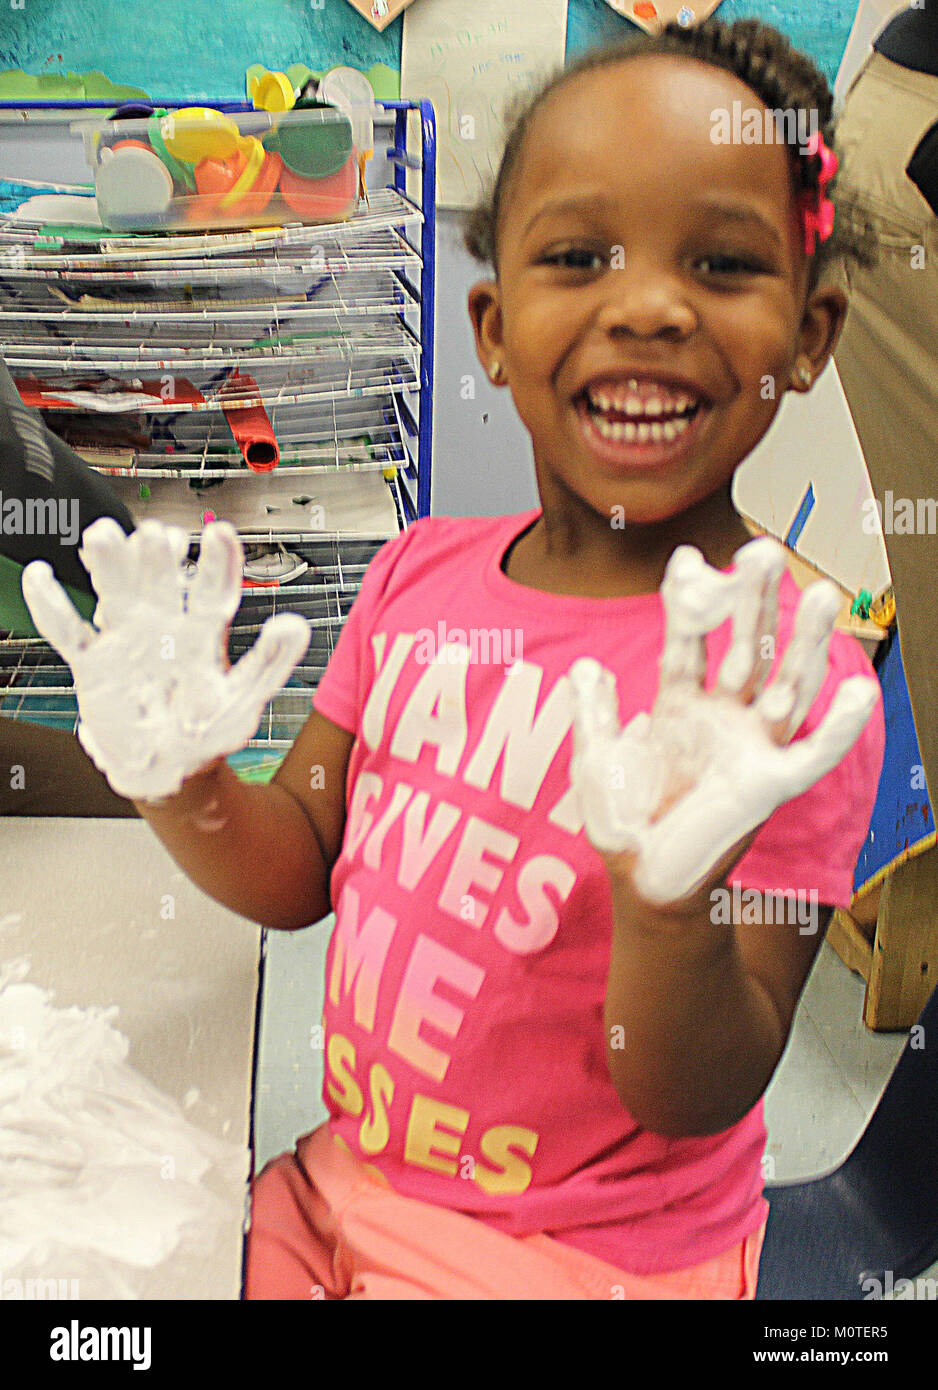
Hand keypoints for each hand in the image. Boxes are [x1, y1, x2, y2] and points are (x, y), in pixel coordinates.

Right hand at [21, 518, 309, 800]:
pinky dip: (52, 605)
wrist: (167, 768)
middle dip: (157, 556)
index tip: (220, 533)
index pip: (214, 588)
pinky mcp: (94, 660)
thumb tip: (297, 626)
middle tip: (155, 534)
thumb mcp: (245, 700)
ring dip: (109, 565)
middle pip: (160, 580)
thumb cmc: (208, 732)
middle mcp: (165, 624)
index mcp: (204, 632)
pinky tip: (41, 576)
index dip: (218, 561)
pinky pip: (68, 629)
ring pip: (115, 592)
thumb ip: (269, 663)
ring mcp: (127, 638)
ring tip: (103, 536)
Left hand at [568, 537, 878, 907]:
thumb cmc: (621, 822)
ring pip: (784, 685)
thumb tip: (586, 666)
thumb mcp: (596, 758)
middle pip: (745, 649)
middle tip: (763, 550)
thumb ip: (594, 711)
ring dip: (805, 643)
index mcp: (681, 705)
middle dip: (754, 602)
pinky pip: (811, 756)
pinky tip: (857, 692)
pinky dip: (836, 728)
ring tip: (823, 592)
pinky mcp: (770, 785)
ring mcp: (749, 748)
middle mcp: (722, 718)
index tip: (689, 559)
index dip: (689, 604)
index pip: (690, 641)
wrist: (640, 881)